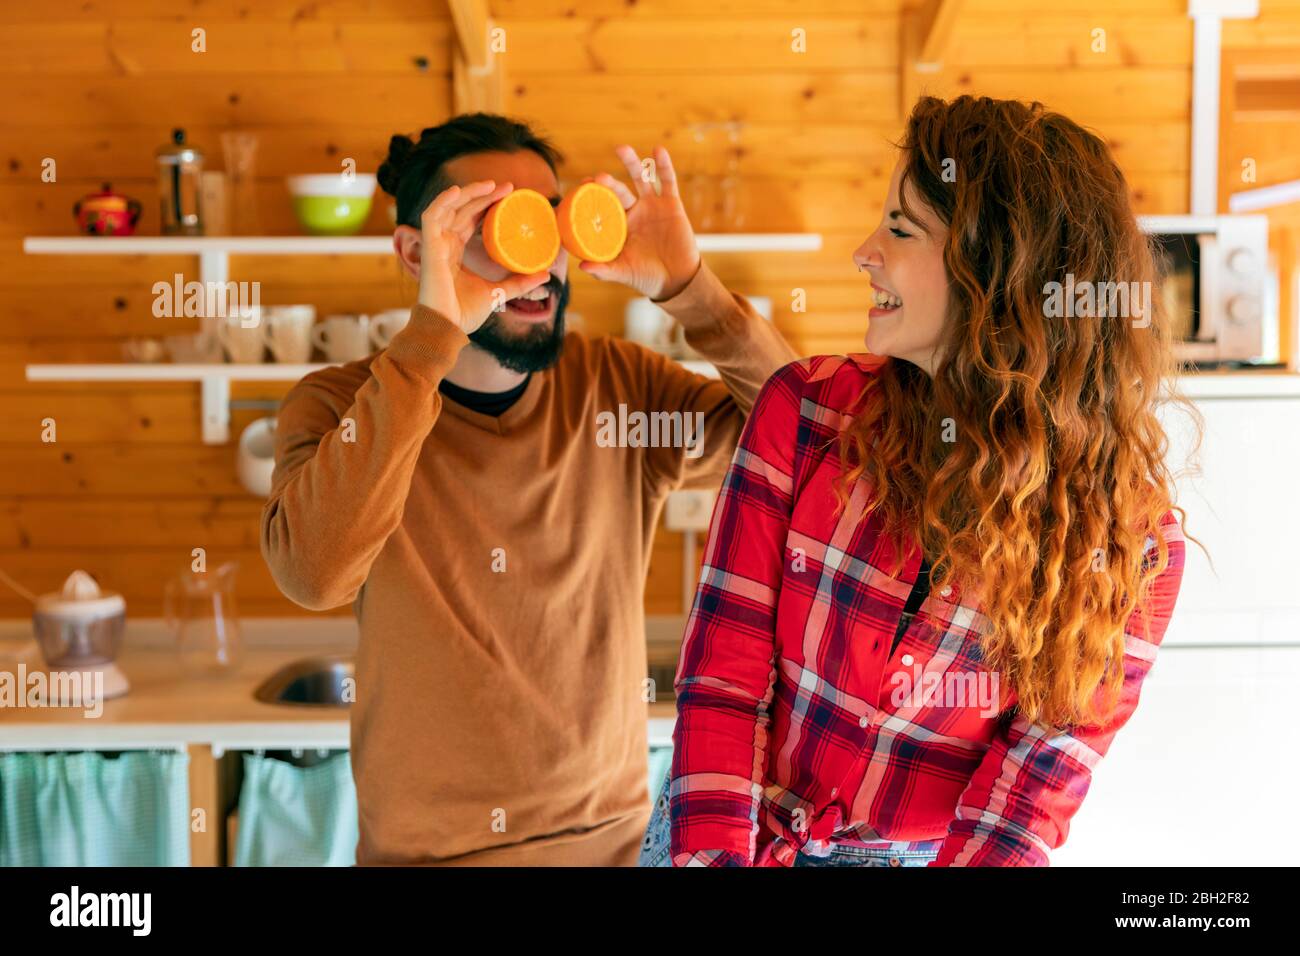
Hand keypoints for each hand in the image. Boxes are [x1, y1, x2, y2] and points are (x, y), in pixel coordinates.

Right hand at [416, 180, 549, 334]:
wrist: (448, 328)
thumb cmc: (464, 313)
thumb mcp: (498, 293)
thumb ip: (519, 282)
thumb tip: (546, 274)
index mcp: (455, 252)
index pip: (469, 220)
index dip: (485, 205)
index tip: (508, 196)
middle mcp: (443, 244)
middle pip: (461, 210)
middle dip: (483, 195)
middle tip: (508, 187)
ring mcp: (434, 245)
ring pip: (448, 207)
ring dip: (468, 193)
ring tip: (492, 185)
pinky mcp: (428, 248)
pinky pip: (431, 216)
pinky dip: (442, 201)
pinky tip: (458, 190)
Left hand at [578, 145, 700, 301]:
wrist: (677, 280)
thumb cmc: (646, 278)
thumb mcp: (623, 273)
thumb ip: (604, 270)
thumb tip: (581, 266)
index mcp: (619, 225)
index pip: (602, 206)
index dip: (592, 196)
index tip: (580, 188)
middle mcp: (634, 211)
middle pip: (619, 191)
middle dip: (608, 183)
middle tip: (598, 178)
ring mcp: (653, 206)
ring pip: (641, 179)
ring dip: (632, 163)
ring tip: (622, 149)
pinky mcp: (672, 204)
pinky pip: (668, 181)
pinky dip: (664, 166)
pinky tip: (658, 151)